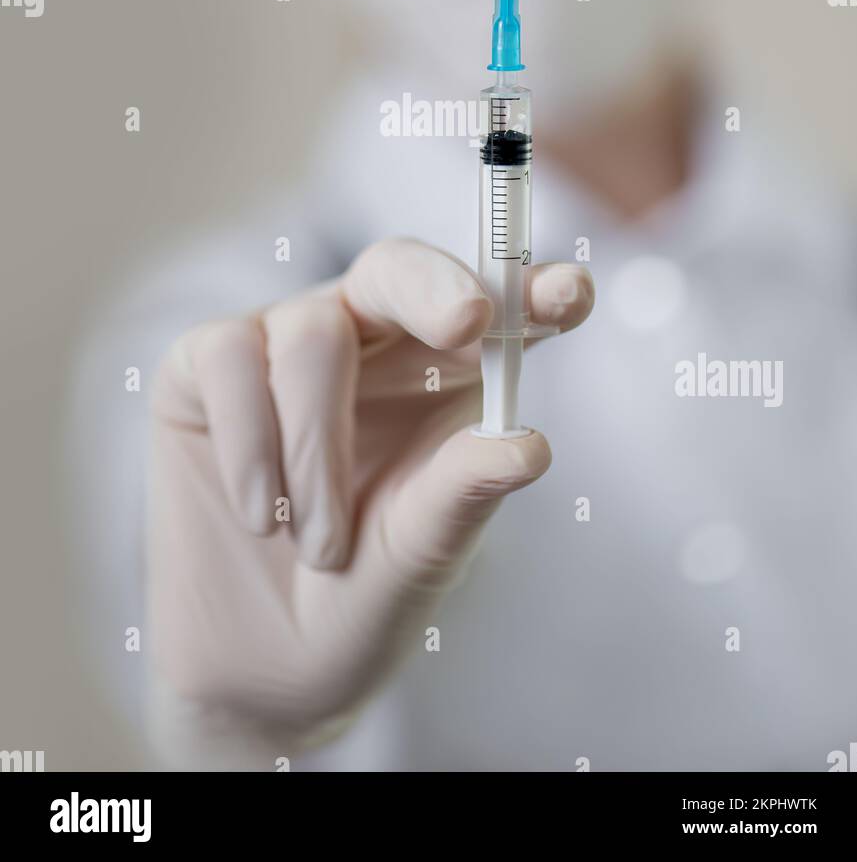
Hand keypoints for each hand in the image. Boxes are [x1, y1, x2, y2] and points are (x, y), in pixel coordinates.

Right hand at [148, 238, 592, 761]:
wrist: (262, 672)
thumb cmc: (363, 599)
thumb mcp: (424, 552)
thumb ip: (463, 492)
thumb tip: (527, 444)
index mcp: (446, 372)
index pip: (497, 307)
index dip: (535, 286)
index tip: (568, 293)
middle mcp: (371, 342)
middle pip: (397, 267)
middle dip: (435, 286)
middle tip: (468, 322)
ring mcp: (283, 345)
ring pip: (311, 333)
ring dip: (319, 448)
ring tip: (321, 545)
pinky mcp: (205, 368)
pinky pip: (230, 358)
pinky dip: (251, 443)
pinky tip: (260, 516)